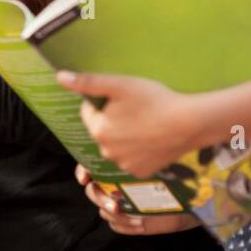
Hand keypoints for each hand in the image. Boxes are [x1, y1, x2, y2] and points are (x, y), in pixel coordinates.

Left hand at [58, 71, 206, 176]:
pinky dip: (138, 151)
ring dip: (124, 137)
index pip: (89, 113)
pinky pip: (132, 159)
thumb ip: (87, 82)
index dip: (103, 103)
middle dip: (113, 120)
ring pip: (117, 146)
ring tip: (145, 124)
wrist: (191, 123)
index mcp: (98, 130)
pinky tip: (152, 139)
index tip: (122, 99)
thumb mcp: (119, 85)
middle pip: (102, 130)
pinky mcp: (142, 173)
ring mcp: (125, 165)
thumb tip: (59, 77)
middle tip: (136, 111)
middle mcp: (107, 152)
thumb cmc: (155, 100)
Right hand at [74, 164, 199, 234]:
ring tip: (132, 215)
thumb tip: (128, 150)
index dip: (83, 172)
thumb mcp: (162, 161)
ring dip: (114, 213)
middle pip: (93, 191)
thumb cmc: (180, 176)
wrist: (197, 201)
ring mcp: (122, 205)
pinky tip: (140, 223)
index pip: (90, 166)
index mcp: (119, 169)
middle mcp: (116, 186)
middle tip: (114, 205)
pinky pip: (115, 226)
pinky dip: (124, 225)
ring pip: (103, 210)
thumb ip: (145, 156)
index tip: (85, 179)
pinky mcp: (130, 222)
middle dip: (100, 198)